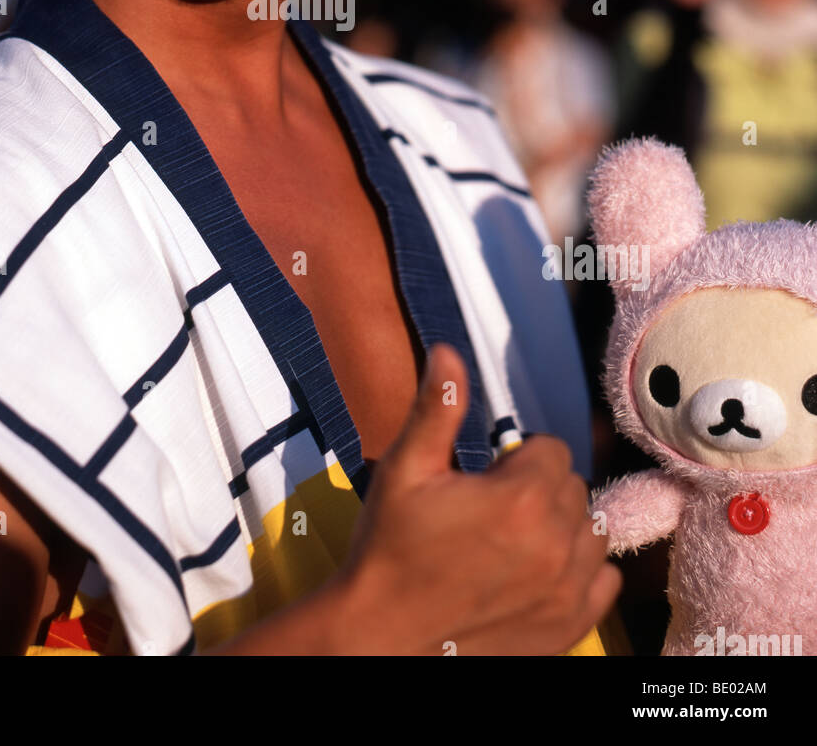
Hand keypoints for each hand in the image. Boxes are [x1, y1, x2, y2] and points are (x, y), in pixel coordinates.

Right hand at [329, 343, 619, 654]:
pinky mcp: (570, 626)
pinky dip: (580, 570)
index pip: (552, 449)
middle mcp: (556, 542)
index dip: (518, 455)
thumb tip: (449, 354)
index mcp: (521, 498)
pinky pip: (604, 580)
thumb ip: (437, 409)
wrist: (383, 634)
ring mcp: (567, 589)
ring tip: (514, 538)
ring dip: (561, 526)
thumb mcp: (405, 470)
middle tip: (492, 506)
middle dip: (538, 487)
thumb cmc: (391, 548)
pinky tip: (541, 570)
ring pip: (591, 530)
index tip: (488, 474)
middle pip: (572, 487)